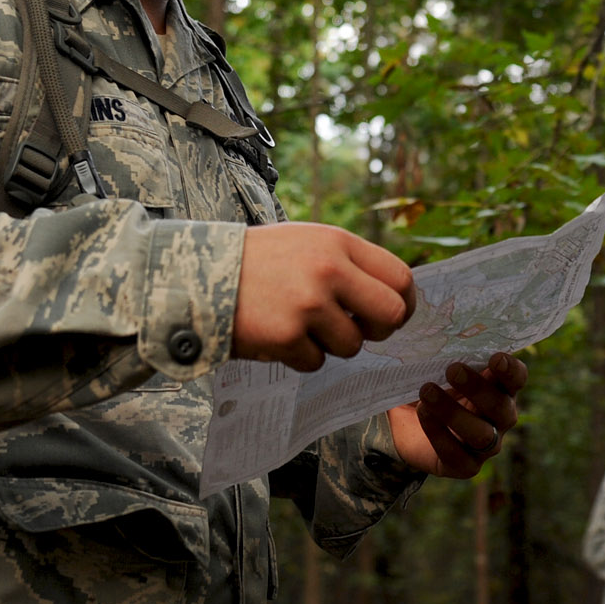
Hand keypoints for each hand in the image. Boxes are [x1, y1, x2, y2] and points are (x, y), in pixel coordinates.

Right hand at [232, 223, 414, 370]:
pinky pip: (316, 361)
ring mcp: (308, 304)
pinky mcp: (287, 335)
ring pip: (352, 345)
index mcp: (338, 243)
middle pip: (390, 315)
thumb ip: (349, 264)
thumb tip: (393, 296)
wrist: (200, 274)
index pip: (400, 277)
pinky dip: (300, 355)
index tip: (395, 315)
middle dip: (379, 330)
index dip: (404, 303)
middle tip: (358, 329)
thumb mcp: (308, 242)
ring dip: (330, 344)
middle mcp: (328, 270)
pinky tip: (277, 334)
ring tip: (300, 324)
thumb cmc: (260, 261)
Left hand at [387, 352, 526, 476]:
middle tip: (452, 369)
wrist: (404, 422)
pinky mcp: (466, 466)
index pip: (516, 379)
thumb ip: (446, 351)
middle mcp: (500, 418)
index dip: (511, 370)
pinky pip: (457, 454)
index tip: (495, 357)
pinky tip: (423, 414)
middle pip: (501, 407)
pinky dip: (439, 434)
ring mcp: (486, 445)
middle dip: (478, 388)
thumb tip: (435, 327)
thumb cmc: (430, 384)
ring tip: (426, 392)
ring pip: (481, 434)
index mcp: (500, 388)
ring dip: (454, 413)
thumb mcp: (437, 365)